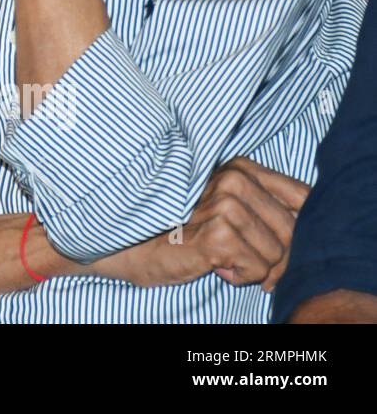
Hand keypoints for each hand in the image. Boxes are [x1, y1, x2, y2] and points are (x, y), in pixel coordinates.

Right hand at [94, 157, 309, 289]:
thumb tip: (311, 229)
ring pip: (277, 255)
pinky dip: (239, 275)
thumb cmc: (180, 227)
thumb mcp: (226, 207)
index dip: (299, 229)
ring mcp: (226, 205)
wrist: (131, 242)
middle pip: (294, 232)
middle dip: (276, 257)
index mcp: (241, 167)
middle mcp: (235, 179)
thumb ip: (265, 207)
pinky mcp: (218, 233)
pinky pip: (257, 268)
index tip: (273, 242)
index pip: (303, 197)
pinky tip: (214, 263)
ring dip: (254, 267)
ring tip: (222, 257)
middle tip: (244, 259)